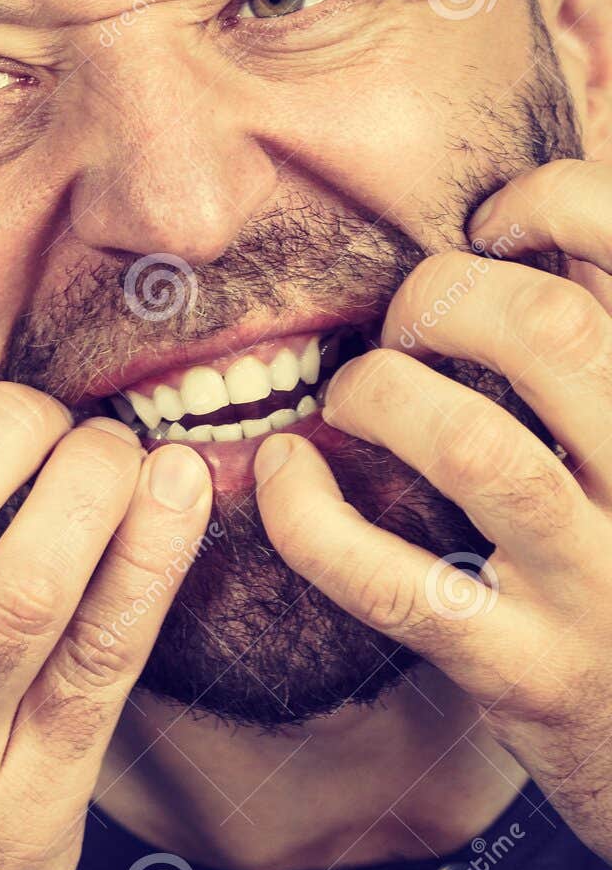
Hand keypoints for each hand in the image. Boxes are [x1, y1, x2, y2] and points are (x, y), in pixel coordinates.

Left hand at [253, 158, 611, 863]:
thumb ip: (594, 340)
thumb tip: (521, 215)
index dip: (553, 200)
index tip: (491, 222)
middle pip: (551, 332)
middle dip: (444, 296)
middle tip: (406, 323)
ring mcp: (598, 584)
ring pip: (476, 448)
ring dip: (383, 395)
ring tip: (352, 396)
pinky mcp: (525, 669)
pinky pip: (393, 582)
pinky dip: (313, 517)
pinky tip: (289, 474)